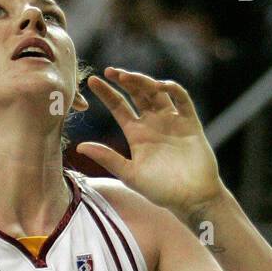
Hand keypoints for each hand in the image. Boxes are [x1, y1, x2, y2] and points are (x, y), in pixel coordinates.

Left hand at [77, 67, 222, 217]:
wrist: (192, 198)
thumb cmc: (160, 191)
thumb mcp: (129, 174)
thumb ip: (107, 158)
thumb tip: (79, 147)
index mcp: (136, 134)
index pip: (119, 107)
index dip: (107, 93)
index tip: (92, 81)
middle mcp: (153, 123)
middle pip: (137, 94)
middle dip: (124, 80)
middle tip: (110, 72)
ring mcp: (172, 121)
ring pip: (156, 92)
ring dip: (143, 81)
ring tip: (128, 77)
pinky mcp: (190, 122)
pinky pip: (182, 99)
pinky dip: (173, 89)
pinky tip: (160, 86)